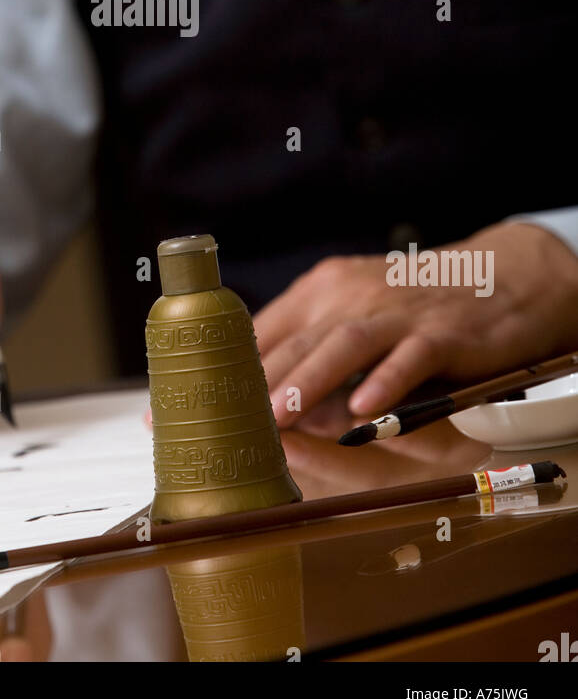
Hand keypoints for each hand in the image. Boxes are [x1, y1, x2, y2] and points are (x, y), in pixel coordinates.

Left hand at [254, 223, 577, 427]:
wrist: (502, 275)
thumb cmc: (416, 304)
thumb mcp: (355, 309)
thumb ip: (311, 345)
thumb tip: (260, 399)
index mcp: (323, 288)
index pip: (265, 329)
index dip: (229, 369)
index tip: (197, 404)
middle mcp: (353, 293)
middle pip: (298, 339)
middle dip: (258, 383)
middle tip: (226, 423)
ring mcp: (398, 312)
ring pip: (345, 344)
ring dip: (309, 381)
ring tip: (278, 416)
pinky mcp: (443, 332)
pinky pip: (410, 357)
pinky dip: (387, 382)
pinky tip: (366, 411)